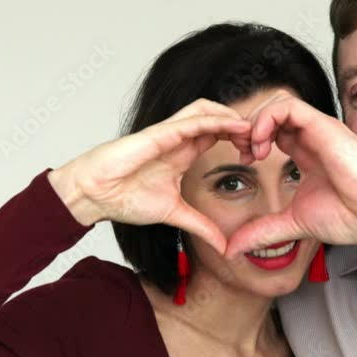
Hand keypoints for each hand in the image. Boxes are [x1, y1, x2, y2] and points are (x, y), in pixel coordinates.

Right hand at [49, 99, 249, 253]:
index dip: (240, 139)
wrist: (94, 196)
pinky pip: (191, 119)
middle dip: (241, 125)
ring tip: (251, 129)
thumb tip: (224, 247)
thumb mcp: (175, 215)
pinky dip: (215, 119)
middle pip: (217, 118)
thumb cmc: (124, 198)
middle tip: (262, 140)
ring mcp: (168, 133)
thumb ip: (201, 227)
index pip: (218, 135)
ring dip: (231, 116)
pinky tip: (233, 126)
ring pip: (206, 109)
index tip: (257, 155)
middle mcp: (178, 139)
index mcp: (183, 153)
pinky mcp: (158, 133)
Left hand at [225, 92, 356, 256]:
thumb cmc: (351, 218)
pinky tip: (263, 147)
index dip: (252, 139)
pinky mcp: (325, 126)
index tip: (243, 163)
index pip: (274, 129)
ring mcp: (320, 129)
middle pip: (272, 111)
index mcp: (308, 153)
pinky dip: (267, 120)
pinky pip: (289, 106)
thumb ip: (262, 232)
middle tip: (242, 153)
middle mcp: (313, 137)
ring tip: (253, 150)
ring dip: (256, 122)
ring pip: (278, 102)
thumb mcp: (293, 224)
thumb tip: (232, 249)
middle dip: (248, 127)